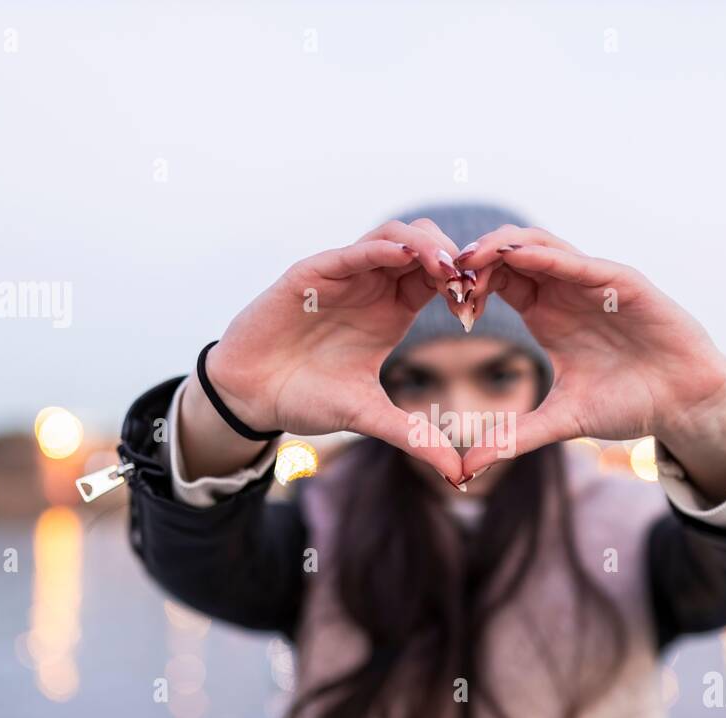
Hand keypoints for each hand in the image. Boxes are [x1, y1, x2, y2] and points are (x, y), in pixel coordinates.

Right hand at [184, 219, 469, 482]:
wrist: (250, 397)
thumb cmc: (306, 398)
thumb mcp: (368, 417)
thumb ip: (413, 436)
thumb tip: (457, 474)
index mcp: (391, 310)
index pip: (437, 278)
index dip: (462, 284)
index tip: (476, 307)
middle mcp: (371, 285)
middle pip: (424, 245)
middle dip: (452, 258)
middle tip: (470, 284)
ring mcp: (343, 275)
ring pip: (394, 237)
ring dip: (424, 245)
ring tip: (447, 268)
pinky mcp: (312, 273)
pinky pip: (353, 250)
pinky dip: (382, 248)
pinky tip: (405, 257)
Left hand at [457, 226, 725, 499]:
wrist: (684, 404)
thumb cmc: (629, 403)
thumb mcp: (562, 421)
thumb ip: (514, 437)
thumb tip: (466, 467)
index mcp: (546, 314)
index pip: (498, 281)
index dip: (468, 285)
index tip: (446, 302)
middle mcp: (565, 290)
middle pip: (510, 254)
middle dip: (475, 257)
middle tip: (443, 273)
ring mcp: (594, 282)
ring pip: (541, 246)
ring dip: (504, 247)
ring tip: (471, 258)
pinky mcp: (623, 283)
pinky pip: (581, 263)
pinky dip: (550, 258)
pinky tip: (521, 257)